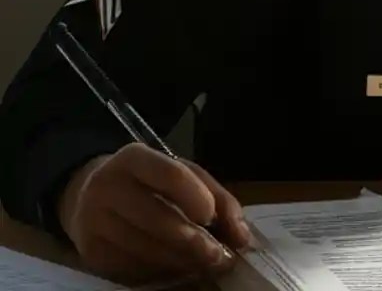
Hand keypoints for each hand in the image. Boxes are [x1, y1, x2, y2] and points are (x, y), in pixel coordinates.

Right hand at [57, 143, 252, 284]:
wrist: (88, 196)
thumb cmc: (149, 183)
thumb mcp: (184, 176)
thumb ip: (219, 199)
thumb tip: (242, 238)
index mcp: (134, 158)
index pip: (170, 174)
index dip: (196, 198)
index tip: (211, 217)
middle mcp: (107, 186)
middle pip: (157, 218)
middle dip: (195, 242)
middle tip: (221, 257)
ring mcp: (93, 221)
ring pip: (145, 249)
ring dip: (181, 262)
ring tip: (204, 265)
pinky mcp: (88, 252)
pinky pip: (131, 269)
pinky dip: (160, 273)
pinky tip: (176, 269)